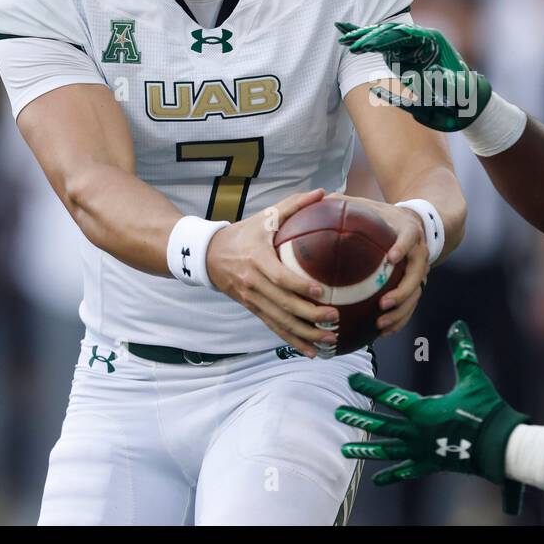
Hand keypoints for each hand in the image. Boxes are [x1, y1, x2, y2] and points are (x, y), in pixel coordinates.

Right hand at [206, 188, 336, 357]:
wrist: (208, 255)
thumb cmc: (244, 232)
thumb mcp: (265, 216)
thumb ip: (294, 205)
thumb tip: (324, 192)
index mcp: (257, 259)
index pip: (279, 276)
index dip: (299, 285)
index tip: (321, 291)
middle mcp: (253, 283)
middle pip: (282, 304)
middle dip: (309, 315)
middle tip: (335, 318)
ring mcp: (252, 299)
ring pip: (280, 322)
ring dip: (306, 334)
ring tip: (331, 340)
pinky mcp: (252, 309)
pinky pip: (274, 328)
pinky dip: (293, 341)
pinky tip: (313, 351)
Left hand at [327, 193, 429, 336]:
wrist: (417, 224)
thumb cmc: (386, 217)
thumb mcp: (371, 206)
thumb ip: (348, 203)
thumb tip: (319, 197)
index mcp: (408, 232)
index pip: (409, 238)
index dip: (402, 248)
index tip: (390, 258)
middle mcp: (419, 253)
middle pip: (417, 275)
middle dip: (403, 292)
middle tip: (384, 303)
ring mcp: (420, 271)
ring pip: (416, 295)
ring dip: (401, 312)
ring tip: (381, 324)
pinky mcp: (417, 285)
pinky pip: (410, 306)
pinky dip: (399, 320)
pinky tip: (381, 332)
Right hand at [335, 22, 490, 131]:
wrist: (468, 100)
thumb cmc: (462, 94)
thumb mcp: (450, 89)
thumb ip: (432, 85)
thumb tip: (412, 82)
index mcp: (431, 41)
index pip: (401, 35)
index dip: (381, 39)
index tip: (363, 45)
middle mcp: (419, 41)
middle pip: (390, 33)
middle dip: (368, 36)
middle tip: (346, 40)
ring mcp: (412, 48)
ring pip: (385, 37)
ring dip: (365, 36)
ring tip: (344, 35)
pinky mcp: (406, 57)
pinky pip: (384, 47)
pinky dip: (369, 42)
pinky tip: (352, 37)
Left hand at [335, 321, 527, 511]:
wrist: (500, 445)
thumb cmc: (486, 409)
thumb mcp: (473, 378)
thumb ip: (462, 351)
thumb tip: (458, 324)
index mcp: (423, 409)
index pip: (389, 395)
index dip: (368, 386)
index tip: (351, 378)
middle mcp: (417, 432)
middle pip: (381, 425)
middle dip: (358, 418)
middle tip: (337, 412)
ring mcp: (422, 451)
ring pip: (387, 451)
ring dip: (365, 450)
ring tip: (344, 449)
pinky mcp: (431, 465)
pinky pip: (407, 471)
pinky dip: (392, 475)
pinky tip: (376, 482)